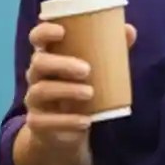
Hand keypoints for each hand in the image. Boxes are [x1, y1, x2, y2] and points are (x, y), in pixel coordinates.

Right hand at [24, 21, 137, 148]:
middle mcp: (36, 75)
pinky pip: (44, 121)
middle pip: (39, 63)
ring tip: (90, 93)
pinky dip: (67, 121)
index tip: (61, 31)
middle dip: (61, 64)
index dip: (44, 32)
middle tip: (87, 69)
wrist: (63, 133)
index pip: (37, 38)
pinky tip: (85, 121)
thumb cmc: (78, 90)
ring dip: (67, 90)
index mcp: (48, 57)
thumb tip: (129, 30)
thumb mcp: (93, 71)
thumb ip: (110, 50)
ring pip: (41, 90)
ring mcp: (34, 99)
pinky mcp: (37, 122)